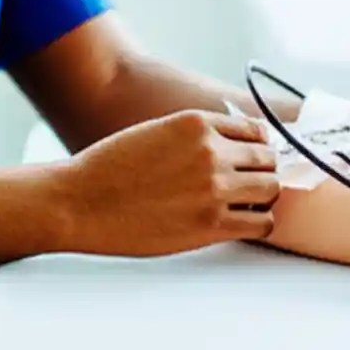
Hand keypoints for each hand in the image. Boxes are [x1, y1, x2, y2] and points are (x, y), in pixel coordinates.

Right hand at [53, 110, 279, 256]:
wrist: (78, 202)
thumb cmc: (108, 169)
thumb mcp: (156, 132)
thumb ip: (194, 136)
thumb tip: (229, 148)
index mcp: (196, 123)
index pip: (255, 130)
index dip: (256, 147)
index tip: (251, 159)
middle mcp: (211, 151)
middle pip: (268, 159)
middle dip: (262, 171)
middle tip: (249, 185)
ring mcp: (214, 189)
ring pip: (271, 189)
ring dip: (262, 197)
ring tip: (245, 205)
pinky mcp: (210, 225)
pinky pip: (261, 224)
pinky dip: (258, 224)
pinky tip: (241, 225)